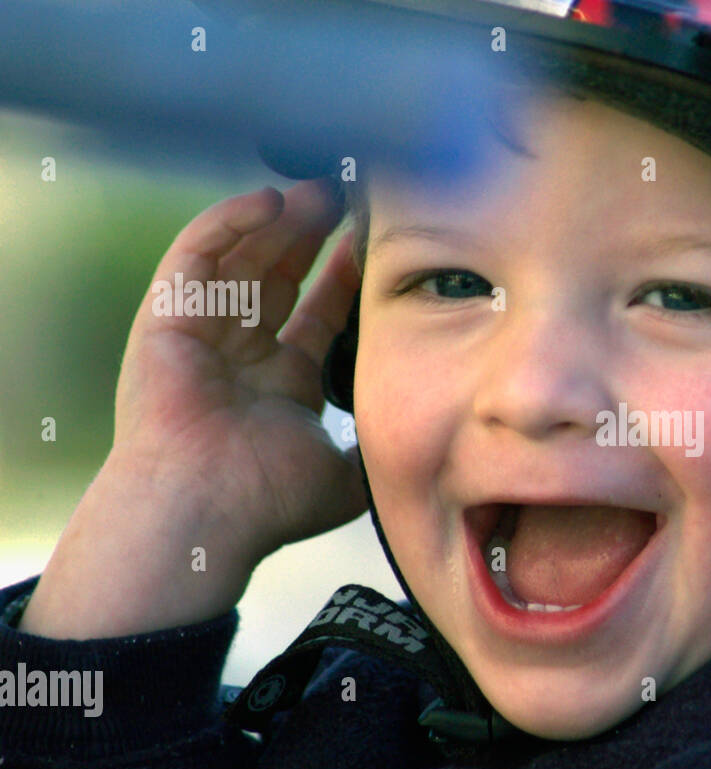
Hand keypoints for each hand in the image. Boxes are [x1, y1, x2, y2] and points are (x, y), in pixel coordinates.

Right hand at [111, 180, 366, 562]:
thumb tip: (421, 439)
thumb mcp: (346, 474)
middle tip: (352, 197)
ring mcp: (202, 336)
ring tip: (321, 188)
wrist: (204, 514)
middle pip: (281, 277)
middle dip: (316, 237)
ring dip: (280, 221)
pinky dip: (229, 222)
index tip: (379, 243)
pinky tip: (270, 200)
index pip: (319, 313)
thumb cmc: (268, 502)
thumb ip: (375, 448)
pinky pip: (197, 256)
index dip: (348, 276)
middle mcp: (241, 356)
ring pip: (243, 259)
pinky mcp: (165, 319)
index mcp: (281, 387)